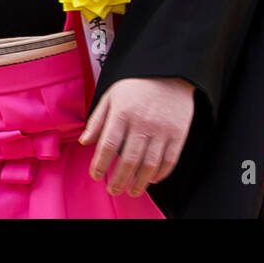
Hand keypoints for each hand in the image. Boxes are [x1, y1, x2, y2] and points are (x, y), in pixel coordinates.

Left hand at [79, 77, 194, 197]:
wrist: (172, 72)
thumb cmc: (138, 86)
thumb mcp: (112, 96)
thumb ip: (97, 119)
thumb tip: (84, 142)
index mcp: (123, 112)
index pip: (108, 145)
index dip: (100, 164)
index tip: (97, 175)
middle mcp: (143, 122)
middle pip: (128, 160)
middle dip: (119, 180)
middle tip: (114, 190)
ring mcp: (162, 129)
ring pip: (149, 164)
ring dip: (139, 182)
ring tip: (132, 191)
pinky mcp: (178, 132)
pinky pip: (170, 159)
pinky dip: (161, 173)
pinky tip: (153, 179)